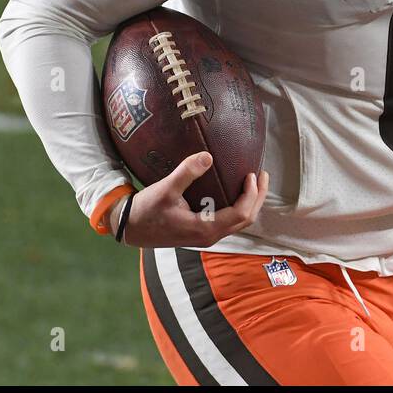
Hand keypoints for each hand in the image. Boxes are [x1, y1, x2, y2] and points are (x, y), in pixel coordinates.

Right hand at [109, 152, 269, 248]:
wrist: (129, 227)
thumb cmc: (146, 210)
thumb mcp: (165, 189)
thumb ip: (186, 172)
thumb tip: (207, 156)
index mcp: (205, 228)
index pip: (241, 213)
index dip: (251, 194)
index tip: (252, 173)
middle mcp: (210, 236)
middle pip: (246, 219)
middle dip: (258, 197)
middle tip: (262, 174)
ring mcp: (206, 236)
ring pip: (239, 222)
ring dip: (250, 202)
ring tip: (254, 180)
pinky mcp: (201, 232)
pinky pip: (229, 220)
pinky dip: (238, 205)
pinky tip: (234, 190)